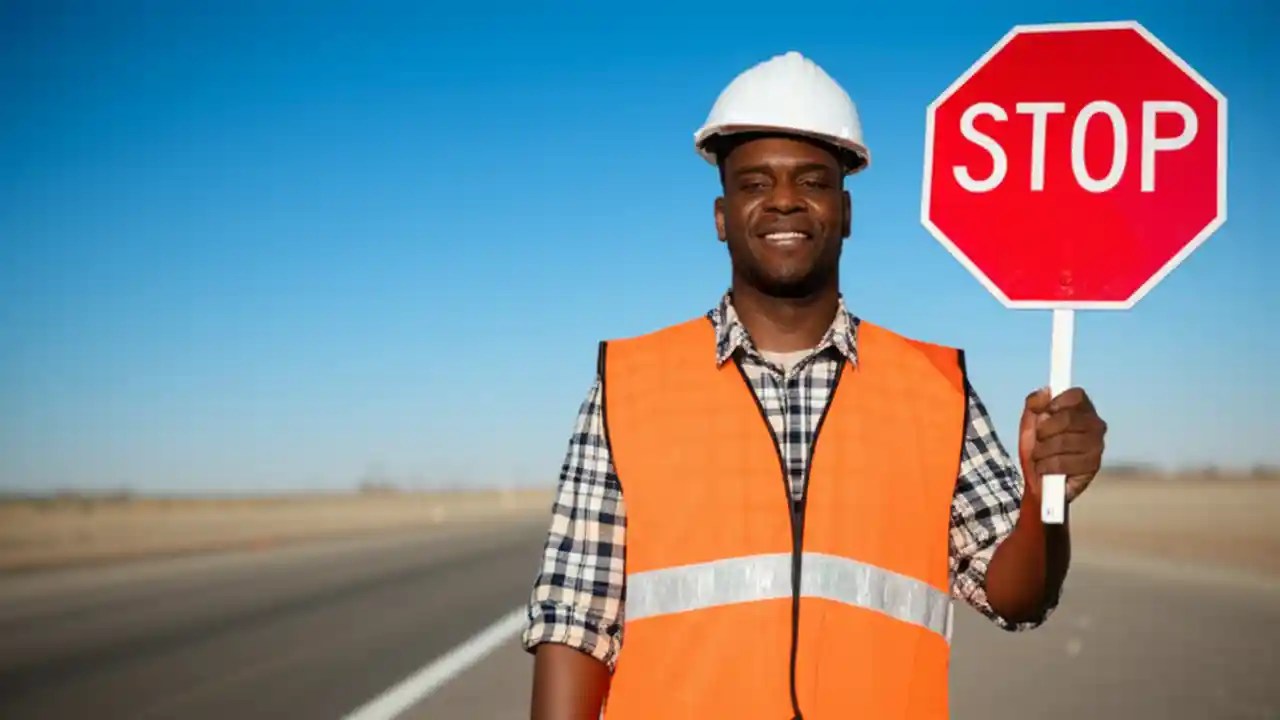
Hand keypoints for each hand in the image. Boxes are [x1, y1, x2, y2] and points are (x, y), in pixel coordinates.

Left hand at [1018, 387, 1107, 502]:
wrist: (1037, 479)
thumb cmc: (1038, 447)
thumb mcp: (1030, 420)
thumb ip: (1035, 401)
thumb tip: (1046, 393)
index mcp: (1082, 409)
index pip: (1076, 396)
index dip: (1056, 403)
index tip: (1044, 413)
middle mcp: (1095, 425)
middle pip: (1068, 419)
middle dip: (1044, 431)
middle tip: (1038, 440)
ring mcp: (1097, 446)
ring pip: (1063, 442)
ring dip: (1042, 451)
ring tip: (1039, 457)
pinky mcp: (1093, 466)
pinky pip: (1064, 463)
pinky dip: (1046, 466)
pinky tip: (1044, 469)